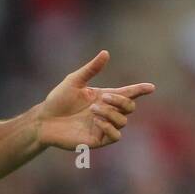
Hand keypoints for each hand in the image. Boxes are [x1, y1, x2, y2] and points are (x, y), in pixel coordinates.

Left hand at [38, 51, 154, 151]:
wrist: (44, 120)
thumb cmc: (57, 100)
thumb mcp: (74, 81)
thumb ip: (91, 69)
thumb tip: (106, 53)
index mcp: (105, 97)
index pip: (128, 93)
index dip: (140, 90)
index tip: (151, 87)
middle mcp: (107, 112)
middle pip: (130, 107)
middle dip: (122, 101)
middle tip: (105, 98)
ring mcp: (103, 127)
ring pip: (123, 121)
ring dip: (111, 113)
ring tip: (92, 110)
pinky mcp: (96, 140)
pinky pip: (115, 136)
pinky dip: (109, 126)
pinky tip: (96, 120)